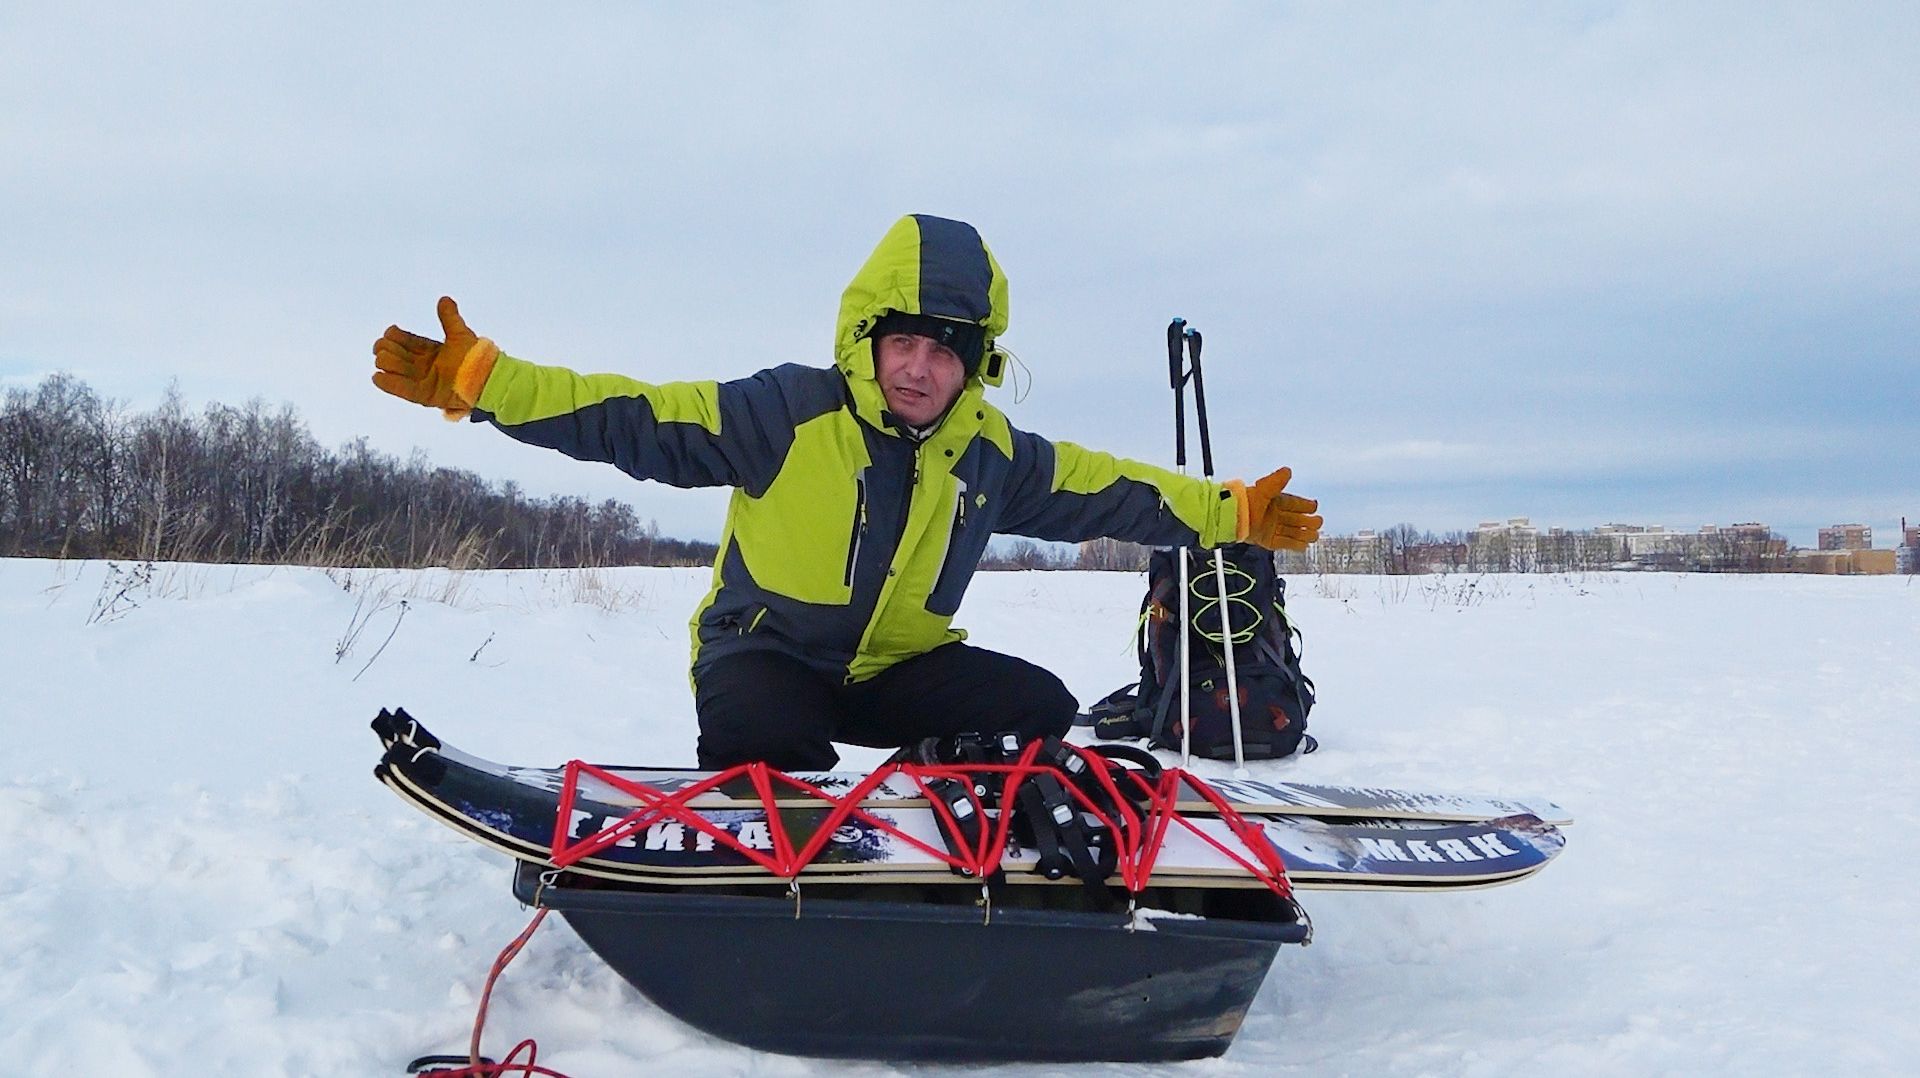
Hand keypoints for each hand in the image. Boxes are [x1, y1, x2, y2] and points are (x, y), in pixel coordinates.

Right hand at [371, 296, 498, 417]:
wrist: (487, 378)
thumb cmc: (477, 358)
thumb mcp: (460, 334)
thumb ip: (449, 318)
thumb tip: (444, 299)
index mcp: (430, 351)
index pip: (405, 341)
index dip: (394, 336)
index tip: (390, 333)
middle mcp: (424, 366)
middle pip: (396, 355)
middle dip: (386, 349)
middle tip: (386, 347)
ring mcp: (423, 381)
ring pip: (396, 370)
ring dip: (386, 362)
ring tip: (382, 358)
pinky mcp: (425, 395)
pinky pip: (404, 391)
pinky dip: (389, 384)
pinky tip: (376, 377)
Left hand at [1237, 466, 1321, 550]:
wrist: (1231, 517)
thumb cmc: (1246, 501)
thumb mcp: (1263, 489)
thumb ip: (1276, 481)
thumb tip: (1287, 470)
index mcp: (1273, 501)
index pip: (1293, 503)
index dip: (1304, 505)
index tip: (1314, 506)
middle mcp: (1273, 515)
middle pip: (1295, 519)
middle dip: (1308, 521)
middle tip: (1318, 522)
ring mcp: (1270, 528)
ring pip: (1291, 532)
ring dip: (1303, 534)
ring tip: (1315, 535)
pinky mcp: (1266, 540)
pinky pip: (1283, 542)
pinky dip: (1294, 544)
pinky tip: (1304, 545)